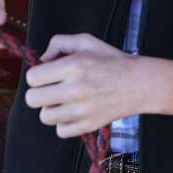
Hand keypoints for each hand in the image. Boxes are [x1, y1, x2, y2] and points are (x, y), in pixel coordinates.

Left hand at [25, 34, 139, 137]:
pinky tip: (72, 112)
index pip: (32, 78)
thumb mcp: (86, 41)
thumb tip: (42, 60)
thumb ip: (59, 43)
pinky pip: (60, 131)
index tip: (46, 75)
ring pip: (44, 117)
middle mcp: (75, 89)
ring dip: (50, 108)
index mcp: (73, 66)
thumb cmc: (112, 61)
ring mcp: (82, 110)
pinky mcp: (88, 125)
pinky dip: (63, 123)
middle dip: (39, 92)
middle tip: (51, 88)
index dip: (37, 75)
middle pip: (33, 99)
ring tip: (63, 101)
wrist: (139, 84)